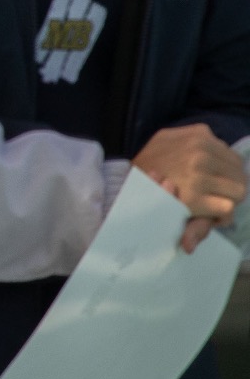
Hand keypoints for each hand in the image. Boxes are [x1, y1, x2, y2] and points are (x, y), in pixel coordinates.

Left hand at [134, 123, 247, 252]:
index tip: (214, 212)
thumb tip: (189, 247)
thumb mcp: (173, 215)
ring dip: (230, 173)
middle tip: (217, 195)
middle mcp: (200, 166)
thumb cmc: (157, 193)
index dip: (224, 212)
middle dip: (231, 193)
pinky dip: (221, 155)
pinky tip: (208, 161)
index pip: (231, 206)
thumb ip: (192, 230)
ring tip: (215, 178)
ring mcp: (200, 145)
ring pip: (238, 164)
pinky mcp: (199, 131)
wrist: (139, 162)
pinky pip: (225, 147)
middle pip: (241, 185)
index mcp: (194, 192)